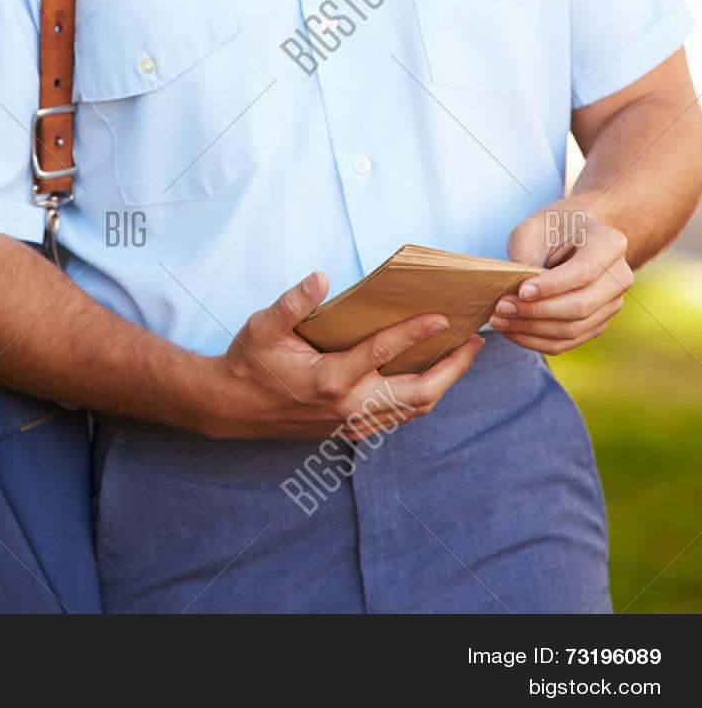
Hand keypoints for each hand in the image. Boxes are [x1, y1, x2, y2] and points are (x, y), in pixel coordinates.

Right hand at [198, 270, 484, 439]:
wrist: (233, 407)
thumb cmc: (250, 362)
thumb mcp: (263, 325)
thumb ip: (293, 302)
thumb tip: (321, 278)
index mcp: (329, 378)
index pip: (383, 353)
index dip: (415, 333)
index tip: (442, 316)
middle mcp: (347, 406)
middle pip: (417, 394)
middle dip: (452, 369)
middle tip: (475, 343)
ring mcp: (351, 422)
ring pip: (412, 410)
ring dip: (443, 384)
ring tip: (462, 357)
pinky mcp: (351, 429)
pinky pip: (398, 418)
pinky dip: (421, 398)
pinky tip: (430, 377)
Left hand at [490, 207, 633, 353]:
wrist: (573, 233)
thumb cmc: (552, 227)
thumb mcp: (534, 228)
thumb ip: (528, 258)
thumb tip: (516, 297)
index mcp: (610, 243)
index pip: (584, 272)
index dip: (552, 286)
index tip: (521, 291)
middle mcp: (619, 276)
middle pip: (581, 306)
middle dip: (537, 311)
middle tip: (502, 307)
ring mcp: (611, 303)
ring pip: (573, 329)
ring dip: (532, 330)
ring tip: (500, 320)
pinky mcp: (597, 323)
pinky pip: (568, 341)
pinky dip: (537, 340)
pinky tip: (512, 330)